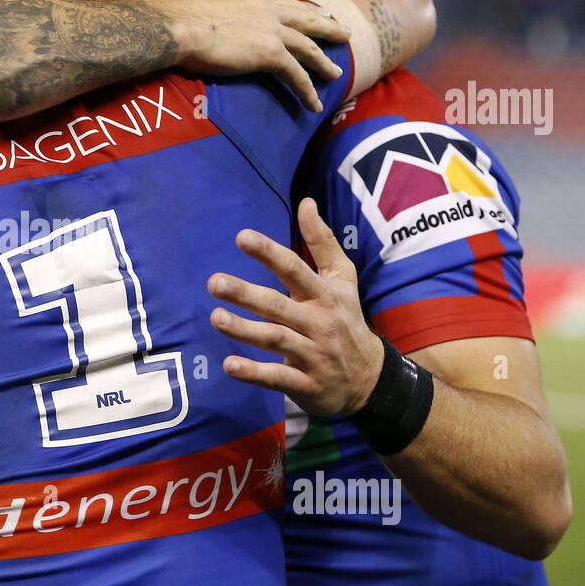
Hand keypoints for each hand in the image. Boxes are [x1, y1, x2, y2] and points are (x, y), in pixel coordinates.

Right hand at [166, 0, 348, 112]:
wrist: (179, 26)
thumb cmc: (176, 15)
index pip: (281, 5)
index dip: (298, 11)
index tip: (312, 14)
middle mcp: (266, 9)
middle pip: (305, 19)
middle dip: (326, 26)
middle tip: (343, 32)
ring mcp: (271, 31)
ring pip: (307, 48)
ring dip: (323, 62)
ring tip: (336, 73)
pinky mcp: (269, 54)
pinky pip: (296, 75)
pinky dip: (307, 90)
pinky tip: (315, 105)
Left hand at [207, 197, 383, 416]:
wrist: (369, 378)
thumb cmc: (346, 319)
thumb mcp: (342, 279)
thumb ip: (322, 241)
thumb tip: (306, 202)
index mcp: (324, 295)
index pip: (294, 269)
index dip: (269, 253)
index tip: (241, 237)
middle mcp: (318, 322)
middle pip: (278, 305)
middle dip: (246, 293)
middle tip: (215, 283)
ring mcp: (312, 354)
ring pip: (275, 339)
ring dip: (244, 330)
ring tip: (215, 318)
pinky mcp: (305, 383)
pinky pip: (277, 377)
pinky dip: (253, 372)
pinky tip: (229, 364)